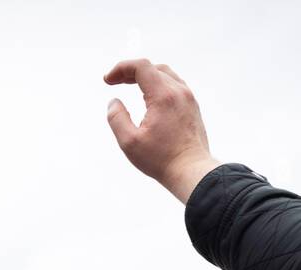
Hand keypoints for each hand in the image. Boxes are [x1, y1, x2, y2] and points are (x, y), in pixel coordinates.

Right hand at [104, 59, 220, 202]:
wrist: (192, 172)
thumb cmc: (162, 160)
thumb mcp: (129, 142)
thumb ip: (117, 118)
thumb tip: (113, 102)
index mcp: (163, 96)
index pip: (141, 67)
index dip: (121, 68)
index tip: (108, 80)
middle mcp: (179, 92)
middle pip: (153, 68)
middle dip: (131, 71)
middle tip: (115, 82)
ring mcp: (189, 99)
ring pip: (166, 75)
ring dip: (146, 76)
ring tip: (131, 85)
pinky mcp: (193, 107)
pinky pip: (175, 86)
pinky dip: (158, 84)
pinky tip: (149, 98)